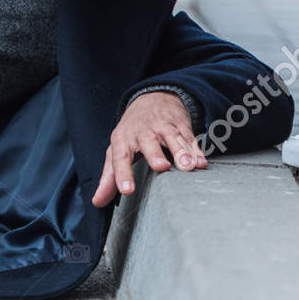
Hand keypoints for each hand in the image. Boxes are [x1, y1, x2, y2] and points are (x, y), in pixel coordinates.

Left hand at [92, 91, 206, 206]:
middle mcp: (143, 132)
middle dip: (155, 154)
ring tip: (187, 165)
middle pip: (148, 142)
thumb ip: (108, 177)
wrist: (151, 98)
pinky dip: (196, 150)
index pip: (120, 157)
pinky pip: (189, 138)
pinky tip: (201, 162)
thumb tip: (98, 201)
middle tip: (161, 167)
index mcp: (123, 139)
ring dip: (181, 151)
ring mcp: (163, 127)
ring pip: (173, 138)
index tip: (126, 190)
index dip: (122, 174)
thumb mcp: (116, 149)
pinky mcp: (181, 125)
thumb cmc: (131, 131)